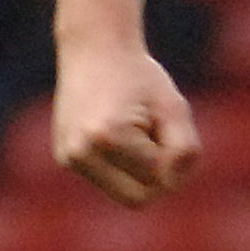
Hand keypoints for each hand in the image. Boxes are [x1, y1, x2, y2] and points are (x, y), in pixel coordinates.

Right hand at [54, 38, 202, 206]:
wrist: (95, 51)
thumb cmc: (140, 79)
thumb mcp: (174, 108)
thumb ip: (184, 151)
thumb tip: (169, 185)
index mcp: (107, 138)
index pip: (157, 181)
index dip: (171, 160)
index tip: (162, 126)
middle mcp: (80, 153)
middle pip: (137, 199)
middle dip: (155, 175)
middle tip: (153, 135)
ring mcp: (68, 158)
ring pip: (123, 193)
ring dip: (138, 171)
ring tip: (133, 132)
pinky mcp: (64, 159)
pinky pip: (108, 180)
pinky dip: (121, 165)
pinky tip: (115, 132)